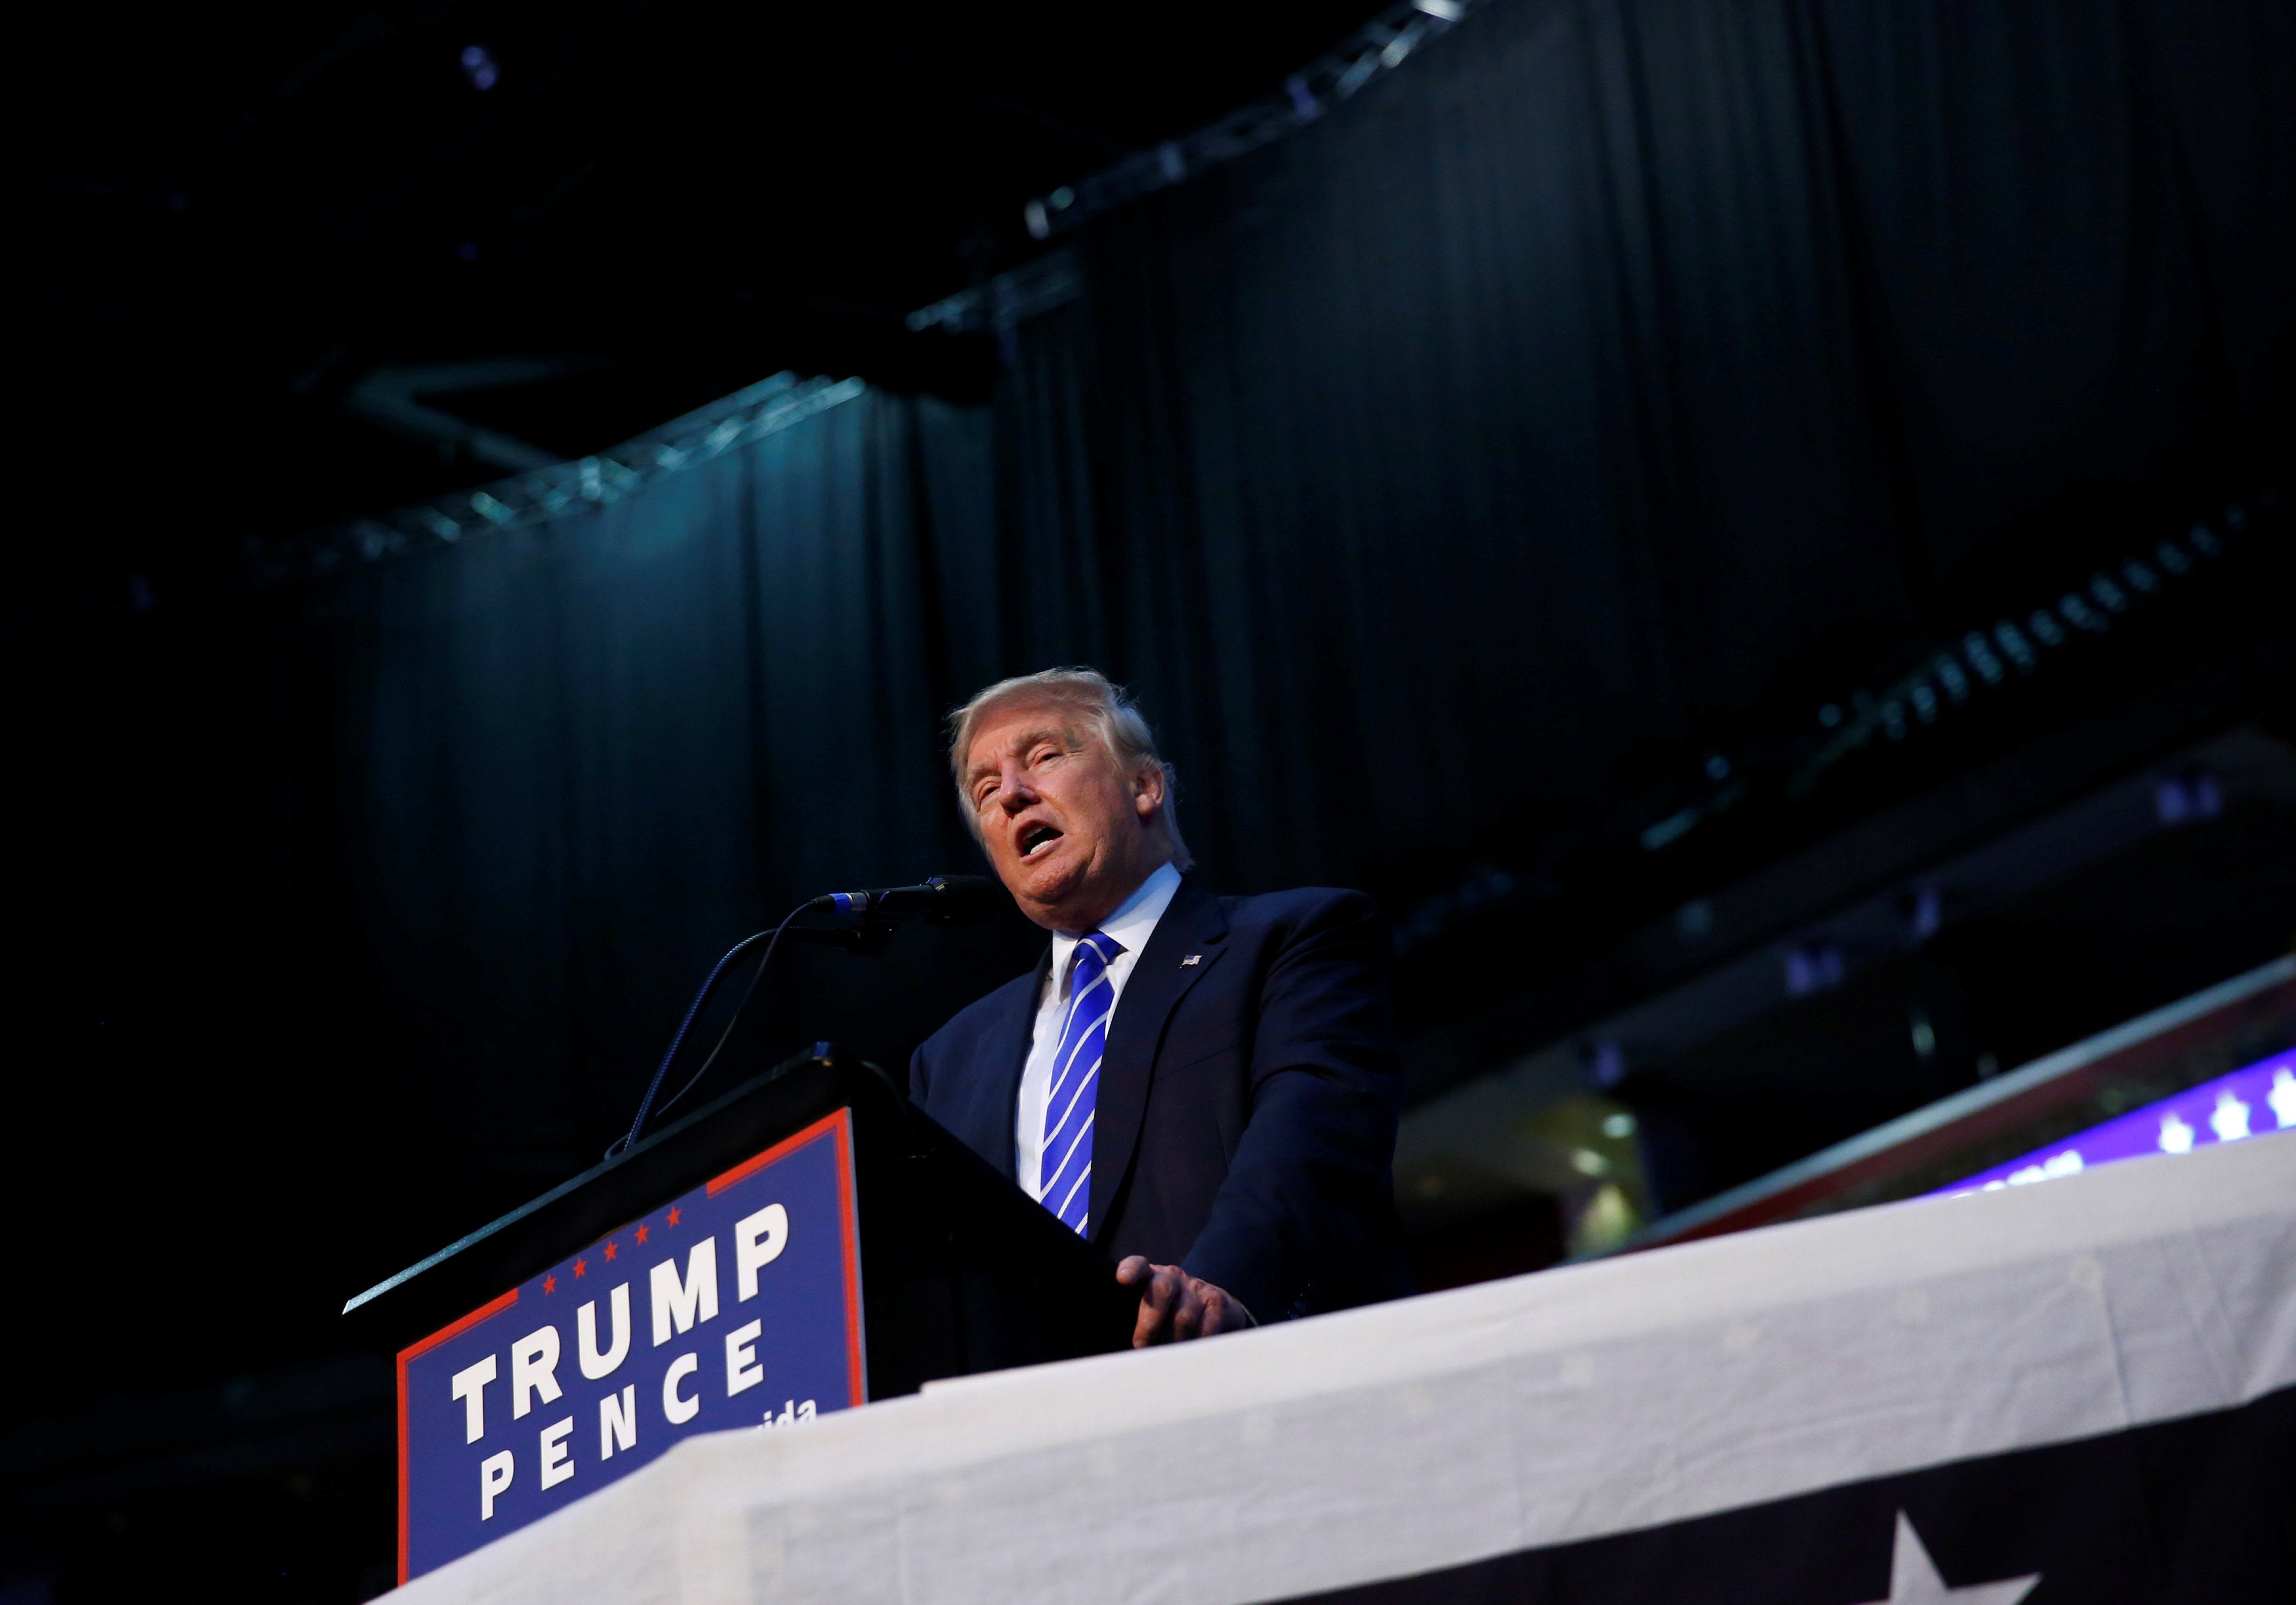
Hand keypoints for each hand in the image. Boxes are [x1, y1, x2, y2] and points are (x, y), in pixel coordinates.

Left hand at [1116, 1256, 1250, 1345]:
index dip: (1131, 1270)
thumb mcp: (1148, 1313)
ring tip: (1166, 1358)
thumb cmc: (1167, 1317)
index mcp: (1149, 1276)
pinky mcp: (1215, 1301)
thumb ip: (1135, 1321)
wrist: (1210, 1310)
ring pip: (1183, 1317)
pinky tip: (1190, 1353)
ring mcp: (1195, 1287)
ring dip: (1173, 1342)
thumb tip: (1129, 1349)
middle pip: (1161, 1289)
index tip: (1123, 1279)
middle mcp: (1172, 1277)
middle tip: (1141, 1346)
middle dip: (1150, 1322)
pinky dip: (1195, 1344)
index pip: (1138, 1265)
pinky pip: (1206, 1326)